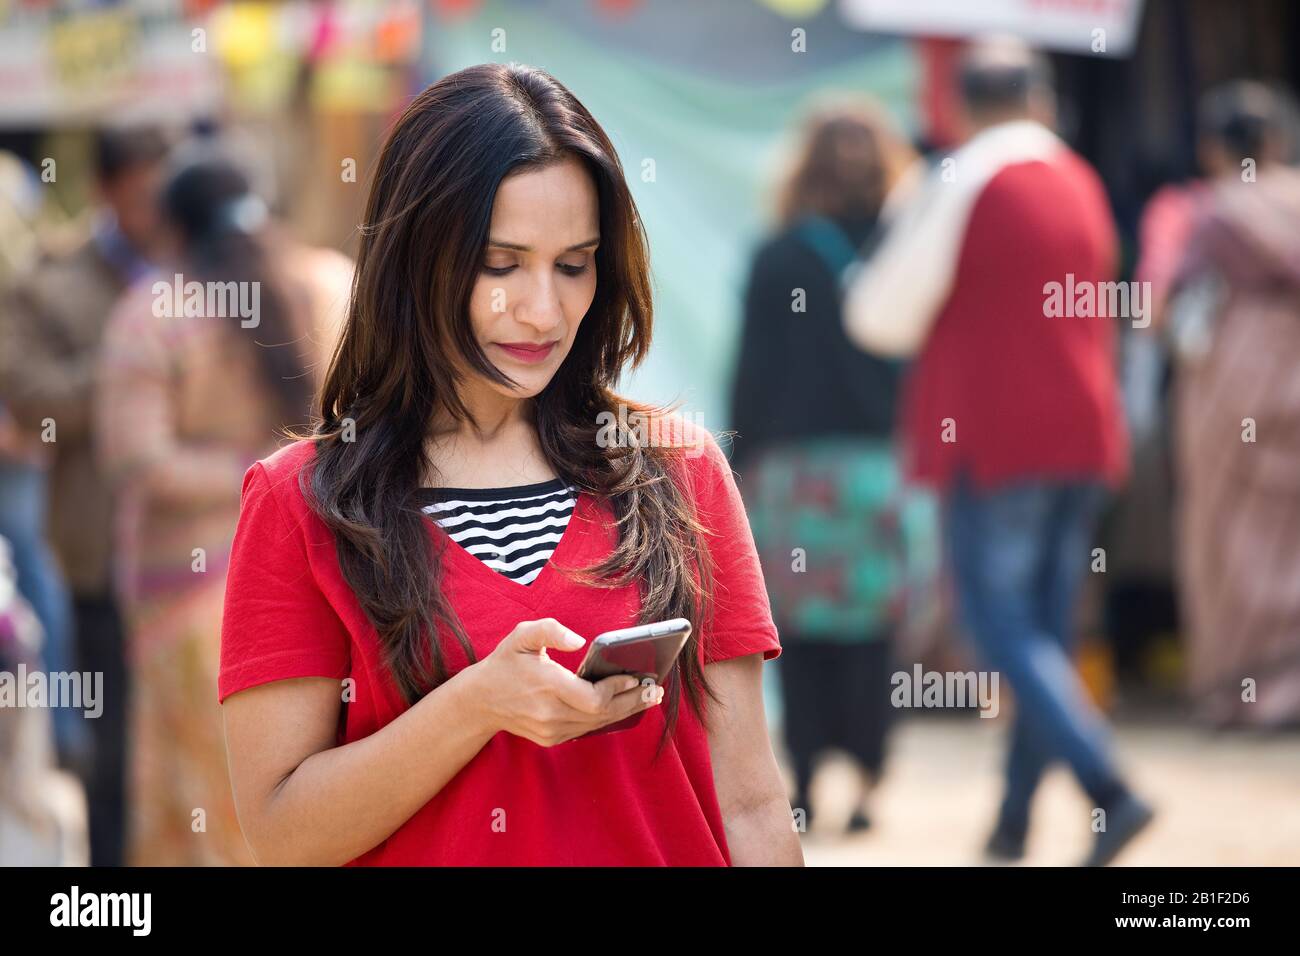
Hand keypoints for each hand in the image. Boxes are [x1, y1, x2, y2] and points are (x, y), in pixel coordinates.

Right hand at [467, 618, 663, 746]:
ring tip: (647, 697)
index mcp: (546, 686)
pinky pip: (588, 729)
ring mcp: (551, 731)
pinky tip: (623, 705)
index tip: (637, 676)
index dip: (618, 689)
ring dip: (625, 710)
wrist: (480, 701)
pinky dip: (607, 717)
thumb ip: (550, 630)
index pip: (593, 698)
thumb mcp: (521, 635)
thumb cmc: (506, 662)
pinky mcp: (552, 739)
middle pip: (603, 714)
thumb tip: (580, 641)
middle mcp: (550, 714)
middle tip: (656, 690)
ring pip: (598, 724)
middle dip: (633, 701)